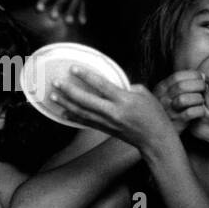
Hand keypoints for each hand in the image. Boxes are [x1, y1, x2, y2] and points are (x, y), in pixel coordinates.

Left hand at [48, 68, 177, 151]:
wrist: (155, 139)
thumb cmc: (153, 114)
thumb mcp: (144, 94)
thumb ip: (125, 87)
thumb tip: (110, 84)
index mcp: (124, 100)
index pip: (101, 85)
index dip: (85, 76)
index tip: (73, 68)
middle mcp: (113, 112)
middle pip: (85, 100)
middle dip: (68, 90)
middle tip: (56, 82)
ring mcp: (107, 122)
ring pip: (82, 112)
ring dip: (66, 103)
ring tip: (53, 95)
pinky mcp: (105, 129)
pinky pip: (85, 122)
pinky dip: (73, 116)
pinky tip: (63, 112)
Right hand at [152, 70, 207, 132]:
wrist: (161, 130)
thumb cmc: (171, 108)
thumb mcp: (169, 93)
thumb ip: (180, 83)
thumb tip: (202, 75)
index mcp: (161, 88)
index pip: (177, 76)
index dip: (193, 75)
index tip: (202, 78)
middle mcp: (163, 99)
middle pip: (181, 86)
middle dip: (198, 85)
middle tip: (204, 89)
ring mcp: (168, 111)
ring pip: (184, 99)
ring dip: (198, 98)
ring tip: (201, 101)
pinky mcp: (176, 123)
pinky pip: (190, 113)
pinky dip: (199, 110)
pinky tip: (200, 111)